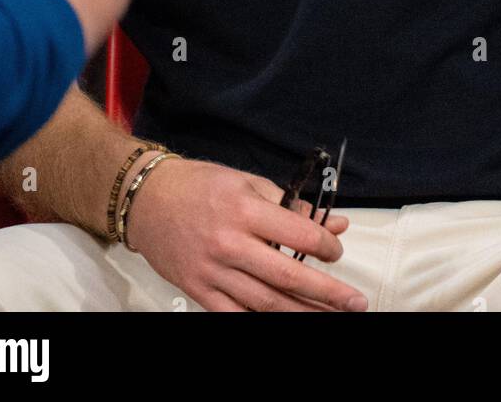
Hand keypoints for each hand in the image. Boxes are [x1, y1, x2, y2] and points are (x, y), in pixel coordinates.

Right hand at [126, 155, 368, 312]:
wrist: (147, 200)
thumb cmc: (197, 186)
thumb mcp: (246, 181)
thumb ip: (289, 204)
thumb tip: (330, 223)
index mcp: (244, 209)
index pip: (298, 234)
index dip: (326, 246)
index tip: (336, 250)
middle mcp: (230, 243)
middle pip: (288, 276)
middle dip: (327, 293)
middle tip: (353, 303)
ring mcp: (213, 271)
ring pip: (266, 302)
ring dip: (301, 312)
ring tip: (329, 317)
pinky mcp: (199, 289)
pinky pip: (235, 314)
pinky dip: (260, 320)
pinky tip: (284, 320)